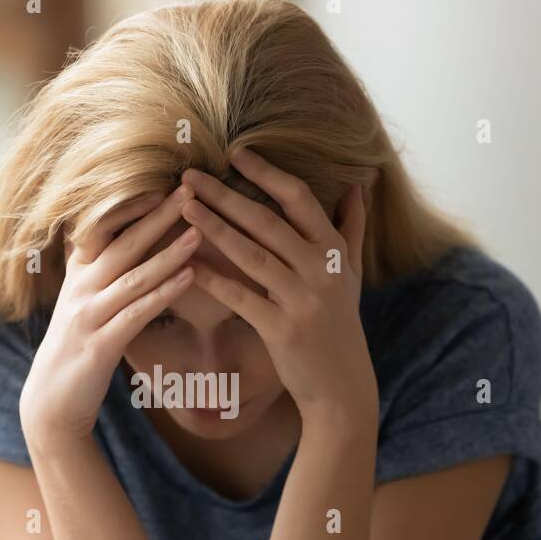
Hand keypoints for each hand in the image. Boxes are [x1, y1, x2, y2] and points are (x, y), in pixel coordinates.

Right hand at [19, 184, 200, 446]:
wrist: (50, 403)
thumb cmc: (74, 350)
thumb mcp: (82, 304)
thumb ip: (102, 273)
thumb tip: (130, 243)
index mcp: (78, 275)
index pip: (102, 227)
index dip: (130, 204)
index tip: (163, 180)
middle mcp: (80, 288)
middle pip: (122, 243)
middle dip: (157, 215)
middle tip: (189, 189)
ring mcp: (88, 316)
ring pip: (132, 275)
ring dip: (168, 252)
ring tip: (200, 230)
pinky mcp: (100, 345)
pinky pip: (136, 313)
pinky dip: (163, 293)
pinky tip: (189, 278)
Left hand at [180, 148, 378, 428]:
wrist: (342, 386)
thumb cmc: (340, 326)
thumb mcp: (351, 275)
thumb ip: (351, 228)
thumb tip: (357, 184)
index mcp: (333, 251)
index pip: (299, 199)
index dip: (266, 173)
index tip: (235, 153)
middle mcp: (320, 270)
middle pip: (266, 221)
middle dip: (225, 194)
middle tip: (190, 173)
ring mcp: (303, 300)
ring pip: (250, 254)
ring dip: (213, 227)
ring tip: (183, 206)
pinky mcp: (282, 330)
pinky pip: (241, 298)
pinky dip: (213, 279)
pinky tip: (186, 264)